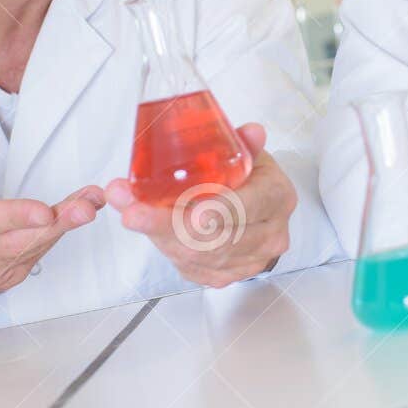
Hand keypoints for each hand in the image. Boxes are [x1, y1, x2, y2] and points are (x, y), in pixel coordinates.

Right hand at [0, 116, 102, 357]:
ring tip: (93, 200)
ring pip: (35, 247)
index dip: (17, 217)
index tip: (45, 212)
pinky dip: (59, 233)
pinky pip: (39, 253)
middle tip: (87, 206)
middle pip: (21, 240)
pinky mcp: (8, 278)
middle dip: (58, 223)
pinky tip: (78, 211)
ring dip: (67, 223)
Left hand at [103, 123, 294, 288]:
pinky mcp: (226, 276)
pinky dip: (164, 247)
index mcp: (277, 198)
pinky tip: (147, 228)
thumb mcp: (249, 155)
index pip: (250, 206)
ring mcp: (249, 261)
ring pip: (198, 256)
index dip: (222, 211)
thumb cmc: (251, 180)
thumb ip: (244, 143)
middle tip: (133, 210)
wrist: (260, 214)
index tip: (195, 213)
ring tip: (129, 211)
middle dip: (169, 226)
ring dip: (159, 236)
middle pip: (216, 238)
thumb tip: (251, 131)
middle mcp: (269, 235)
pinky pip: (190, 267)